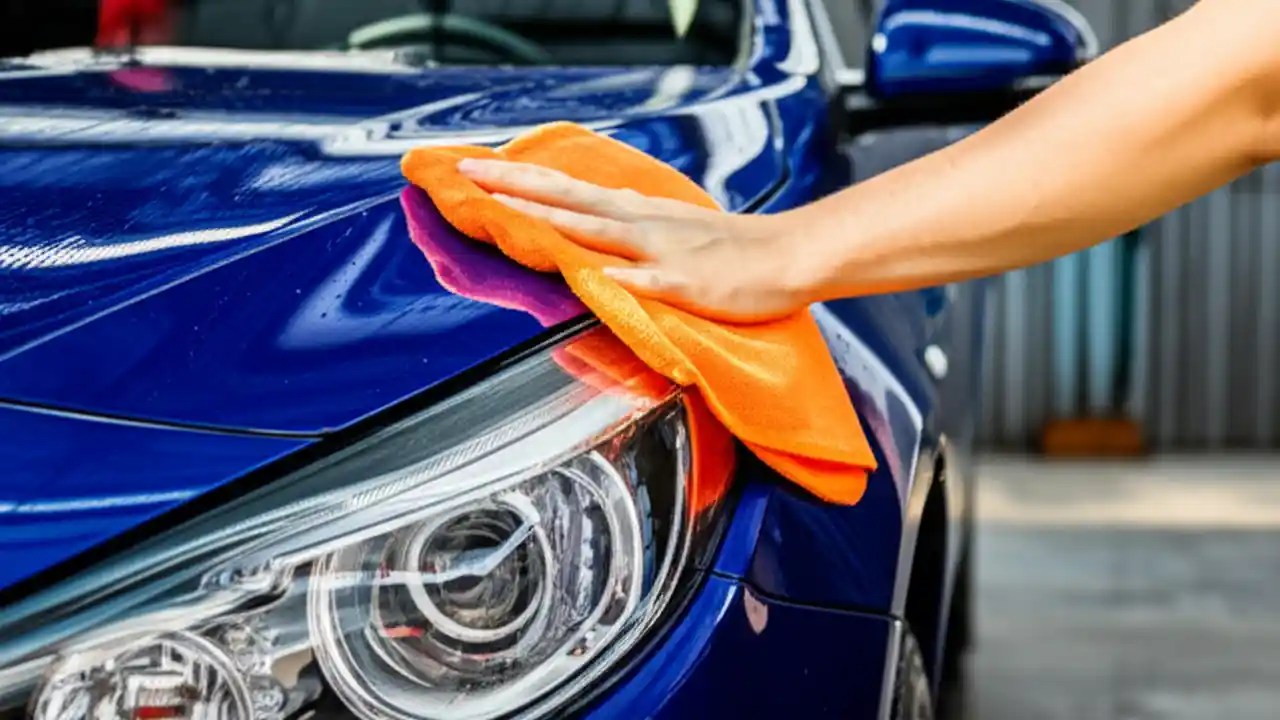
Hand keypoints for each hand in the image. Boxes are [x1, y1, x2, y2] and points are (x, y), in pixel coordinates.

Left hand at [457, 158, 816, 322]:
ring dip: (551, 218)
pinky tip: (598, 275)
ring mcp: (662, 251)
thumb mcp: (670, 229)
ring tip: (507, 208)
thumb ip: (626, 231)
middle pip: (567, 198)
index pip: (567, 189)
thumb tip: (584, 230)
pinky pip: (650, 280)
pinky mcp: (687, 282)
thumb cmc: (730, 249)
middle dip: (515, 185)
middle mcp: (640, 223)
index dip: (520, 177)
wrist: (788, 256)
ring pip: (597, 229)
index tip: (476, 167)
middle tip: (468, 172)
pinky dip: (623, 275)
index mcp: (635, 212)